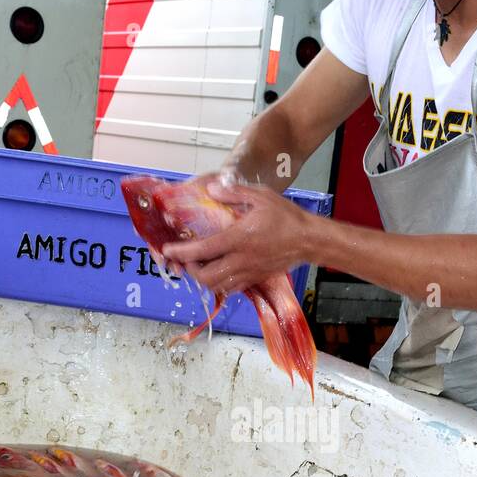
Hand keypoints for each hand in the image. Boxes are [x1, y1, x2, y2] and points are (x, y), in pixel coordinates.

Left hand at [160, 179, 319, 293]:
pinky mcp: (256, 278)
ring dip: (203, 278)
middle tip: (186, 257)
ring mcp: (249, 272)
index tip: (168, 250)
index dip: (182, 252)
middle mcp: (241, 260)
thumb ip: (234, 192)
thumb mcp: (261, 196)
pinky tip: (218, 271)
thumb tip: (212, 188)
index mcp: (239, 239)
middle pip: (206, 276)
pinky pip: (231, 288)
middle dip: (190, 269)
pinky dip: (219, 283)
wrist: (309, 240)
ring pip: (217, 286)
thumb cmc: (286, 217)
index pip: (203, 250)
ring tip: (199, 265)